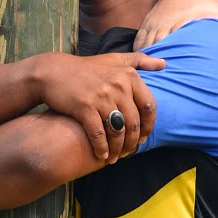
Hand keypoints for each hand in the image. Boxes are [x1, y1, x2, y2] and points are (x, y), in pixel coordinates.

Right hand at [34, 51, 164, 161]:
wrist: (53, 72)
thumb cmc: (86, 68)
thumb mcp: (114, 59)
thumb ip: (140, 60)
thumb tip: (164, 64)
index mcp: (128, 75)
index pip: (149, 106)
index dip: (148, 125)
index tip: (143, 137)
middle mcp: (118, 84)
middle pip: (134, 122)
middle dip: (132, 142)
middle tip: (128, 152)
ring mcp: (101, 96)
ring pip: (118, 131)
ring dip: (118, 149)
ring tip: (114, 158)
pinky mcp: (84, 107)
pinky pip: (98, 135)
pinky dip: (102, 148)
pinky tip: (102, 155)